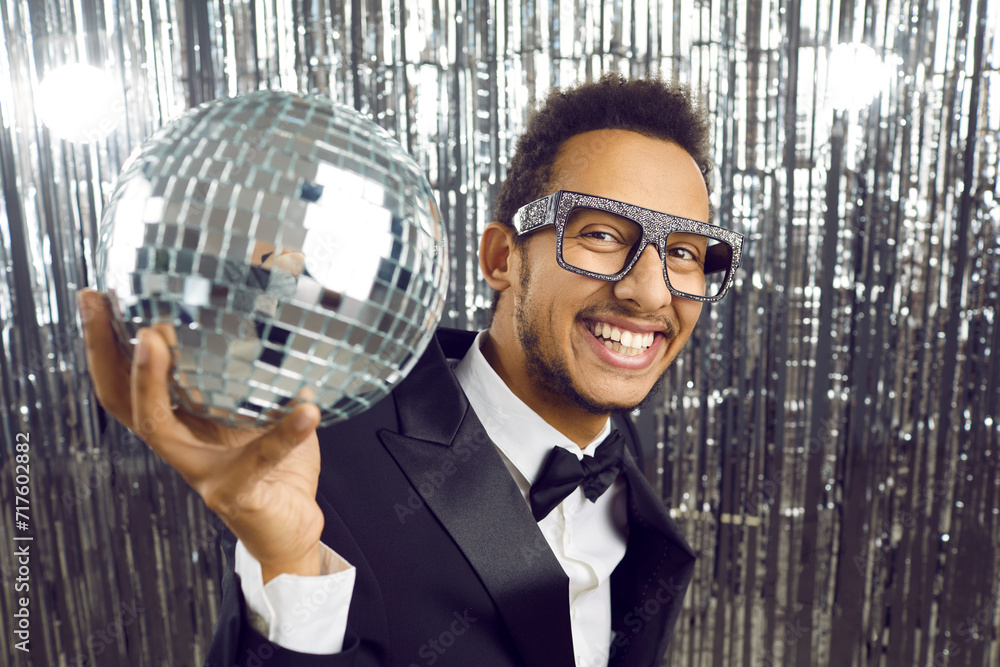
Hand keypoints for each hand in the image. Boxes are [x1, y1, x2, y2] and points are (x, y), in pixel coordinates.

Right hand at [78, 288, 325, 581]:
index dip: (107, 343)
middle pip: (123, 401)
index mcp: (184, 422)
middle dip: (106, 353)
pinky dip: (285, 434)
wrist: (292, 526)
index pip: (130, 381)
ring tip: (158, 341)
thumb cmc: (275, 467)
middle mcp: (181, 446)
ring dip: (153, 382)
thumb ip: (255, 376)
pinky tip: (307, 411)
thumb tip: (270, 315)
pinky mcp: (234, 493)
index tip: (96, 298)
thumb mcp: (259, 412)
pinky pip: (257, 459)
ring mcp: (201, 472)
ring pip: (159, 428)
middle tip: (102, 308)